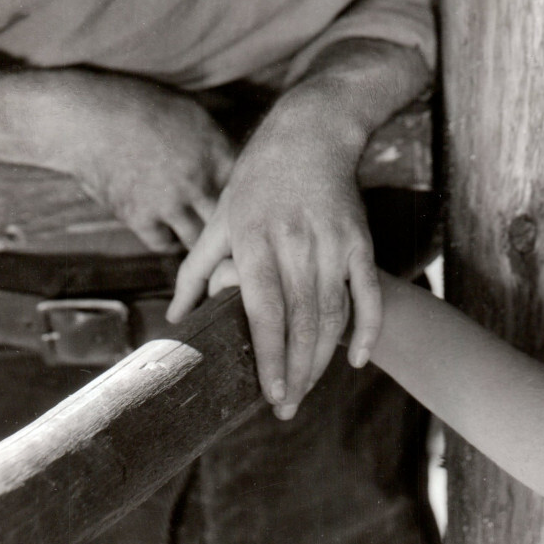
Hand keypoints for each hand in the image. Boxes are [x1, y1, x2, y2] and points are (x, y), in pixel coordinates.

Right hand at [0, 68, 236, 250]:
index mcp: (216, 149)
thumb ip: (216, 133)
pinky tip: (173, 237)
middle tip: (240, 242)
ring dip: (203, 243)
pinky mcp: (140, 218)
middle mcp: (198, 179)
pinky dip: (169, 242)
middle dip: (235, 231)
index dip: (252, 200)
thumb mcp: (188, 108)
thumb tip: (240, 135)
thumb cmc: (137, 103)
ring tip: (211, 253)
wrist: (86, 118)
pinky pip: (165, 244)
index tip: (252, 210)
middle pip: (230, 220)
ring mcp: (169, 202)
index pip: (250, 188)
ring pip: (200, 239)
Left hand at [167, 99, 381, 413]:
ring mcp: (332, 242)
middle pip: (300, 322)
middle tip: (288, 409)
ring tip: (307, 390)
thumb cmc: (256, 180)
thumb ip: (195, 271)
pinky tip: (357, 360)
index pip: (265, 311)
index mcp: (254, 241)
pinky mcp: (359, 240)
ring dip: (323, 359)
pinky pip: (367, 293)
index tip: (271, 394)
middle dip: (295, 372)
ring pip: (332, 314)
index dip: (269, 356)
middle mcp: (294, 244)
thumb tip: (176, 321)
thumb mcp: (220, 219)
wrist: (310, 134)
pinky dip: (367, 329)